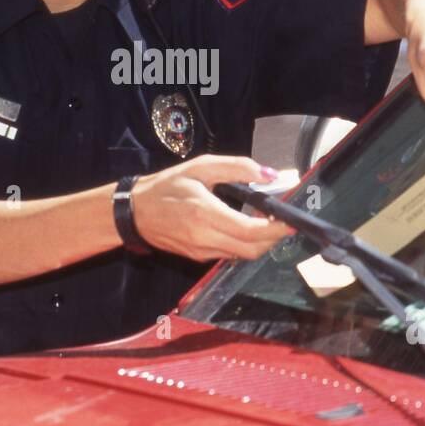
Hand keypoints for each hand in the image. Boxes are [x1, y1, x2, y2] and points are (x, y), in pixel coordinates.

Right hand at [131, 155, 295, 261]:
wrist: (134, 212)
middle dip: (272, 239)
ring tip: (265, 224)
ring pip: (242, 255)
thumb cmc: (167, 186)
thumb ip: (237, 168)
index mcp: (205, 213)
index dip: (274, 230)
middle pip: (251, 249)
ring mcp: (201, 251)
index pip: (250, 231)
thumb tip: (270, 175)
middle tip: (282, 223)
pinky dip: (242, 244)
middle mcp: (205, 237)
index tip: (290, 221)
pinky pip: (228, 254)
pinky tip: (243, 228)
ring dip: (259, 243)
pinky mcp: (198, 258)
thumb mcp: (200, 167)